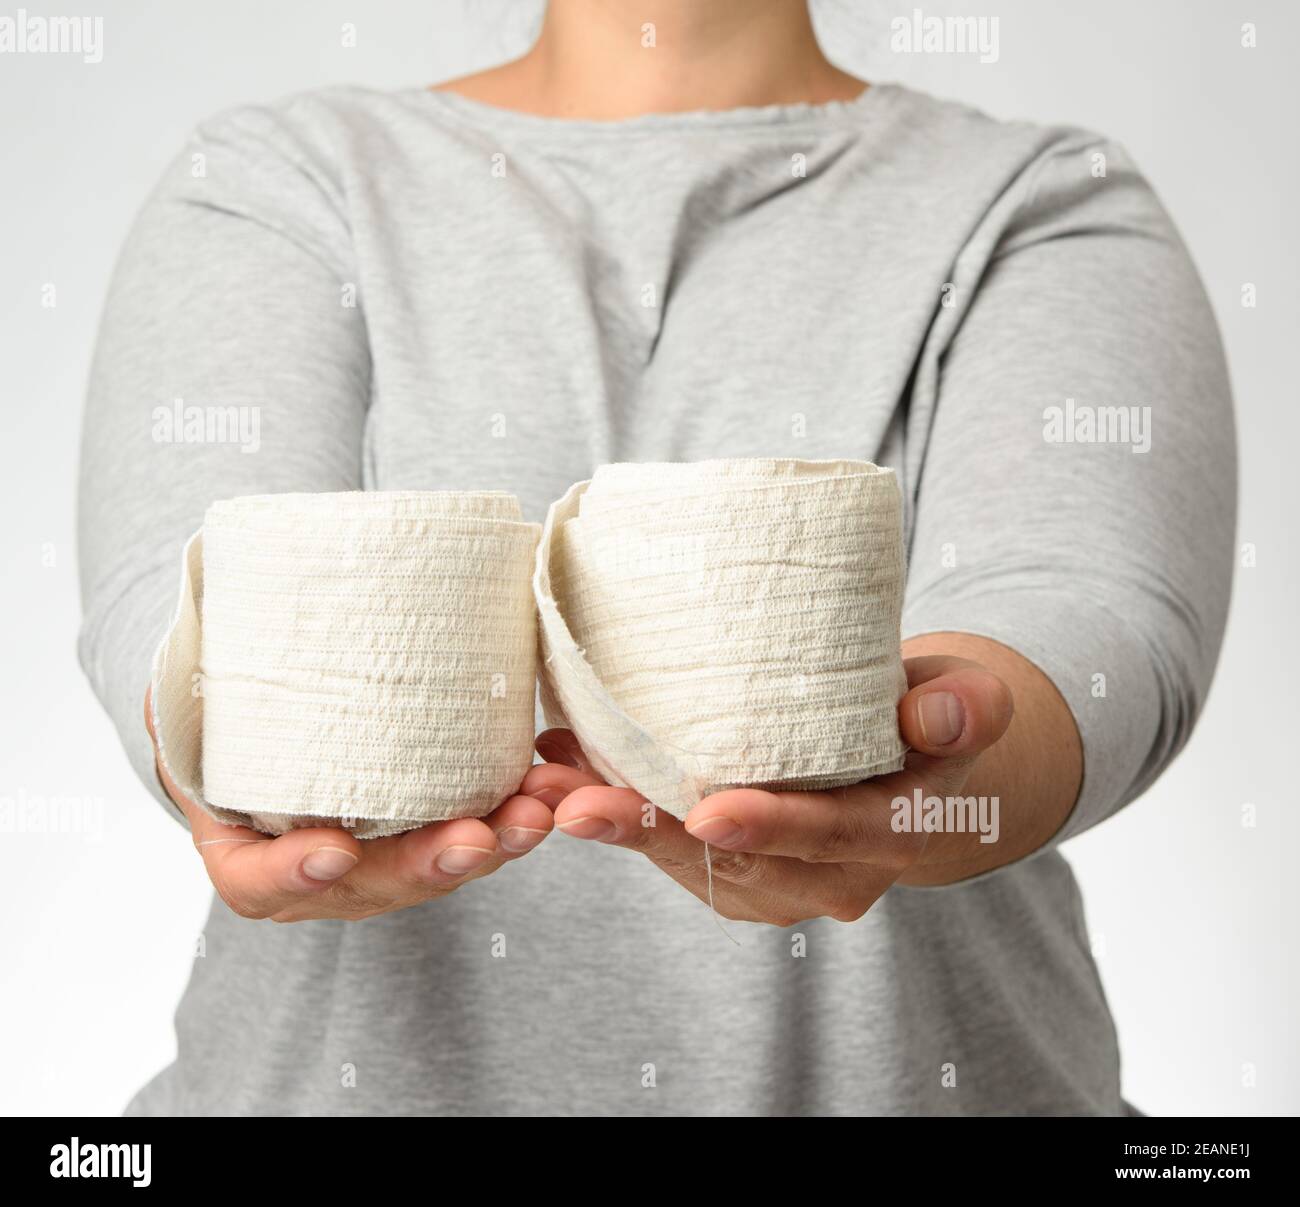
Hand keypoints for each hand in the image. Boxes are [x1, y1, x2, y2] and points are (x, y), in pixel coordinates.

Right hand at [144, 688, 552, 921]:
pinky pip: (475, 836)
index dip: (293, 874)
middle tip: (476, 839)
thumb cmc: (228, 716)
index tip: (332, 851)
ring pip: (440, 870)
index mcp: (247, 851)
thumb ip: (189, 699)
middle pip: (374, 888)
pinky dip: (513, 818)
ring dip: (495, 846)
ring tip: (535, 814)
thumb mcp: (191, 708)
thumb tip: (187, 662)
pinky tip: (549, 793)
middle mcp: (321, 872)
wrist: (277, 720)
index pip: (258, 884)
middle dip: (431, 865)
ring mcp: (382, 860)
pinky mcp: (432, 829)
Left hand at [521, 653, 1013, 926]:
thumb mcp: (967, 698)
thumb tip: (939, 713)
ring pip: (686, 863)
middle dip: (651, 832)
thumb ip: (965, 707)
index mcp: (890, 834)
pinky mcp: (734, 873)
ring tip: (542, 785)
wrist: (913, 762)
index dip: (768, 826)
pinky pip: (668, 851)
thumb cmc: (932, 715)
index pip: (828, 835)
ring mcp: (777, 884)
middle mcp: (830, 878)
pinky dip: (616, 815)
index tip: (705, 812)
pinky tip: (559, 774)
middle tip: (576, 805)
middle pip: (734, 861)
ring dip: (614, 826)